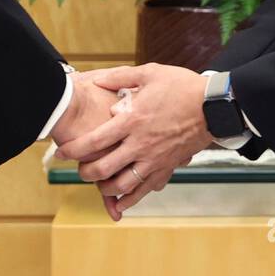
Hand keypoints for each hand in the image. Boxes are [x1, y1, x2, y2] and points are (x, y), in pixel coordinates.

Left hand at [55, 63, 212, 219]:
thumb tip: (95, 79)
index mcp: (132, 120)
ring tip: (98, 182)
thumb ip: (119, 77)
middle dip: (84, 172)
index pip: (94, 141)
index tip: (60, 152)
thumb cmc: (182, 87)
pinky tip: (120, 202)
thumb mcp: (150, 73)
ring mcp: (154, 159)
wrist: (214, 106)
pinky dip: (130, 199)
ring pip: (122, 184)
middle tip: (78, 169)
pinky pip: (145, 190)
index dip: (72, 150)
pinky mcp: (167, 168)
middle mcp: (140, 144)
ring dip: (104, 187)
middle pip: (102, 169)